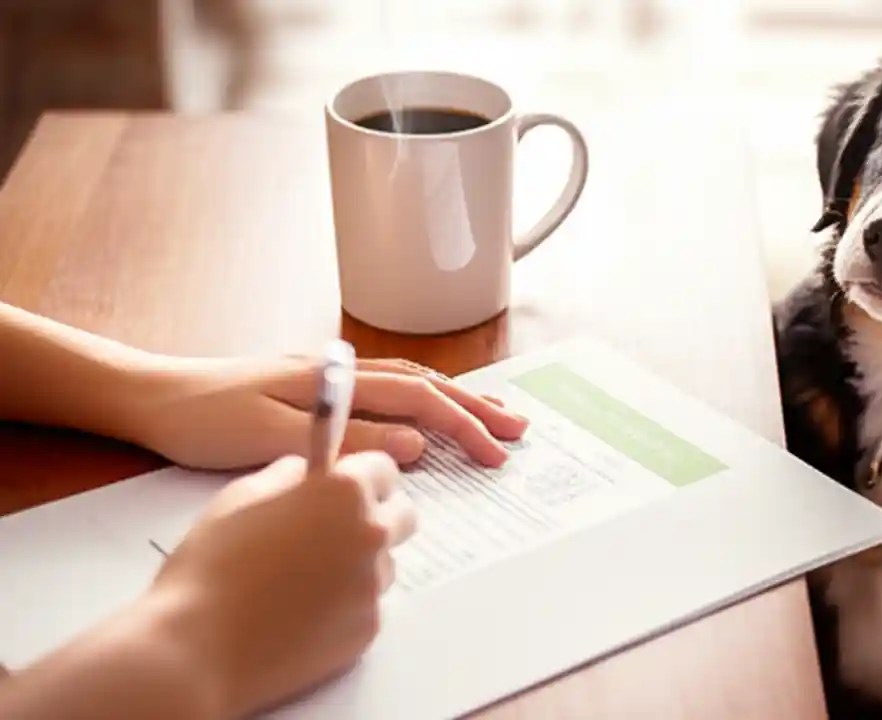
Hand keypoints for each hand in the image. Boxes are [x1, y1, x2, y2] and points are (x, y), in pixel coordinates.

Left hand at [131, 355, 527, 469]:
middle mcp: (342, 371)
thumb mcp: (273, 436)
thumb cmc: (202, 418)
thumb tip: (417, 443)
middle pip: (426, 384)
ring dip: (454, 400)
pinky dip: (421, 399)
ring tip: (490, 415)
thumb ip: (349, 439)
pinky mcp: (316, 389)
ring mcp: (330, 377)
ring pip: (410, 383)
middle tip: (518, 430)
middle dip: (475, 407)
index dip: (464, 426)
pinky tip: (426, 411)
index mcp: (338, 379)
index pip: (420, 399)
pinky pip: (386, 390)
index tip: (497, 453)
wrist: (148, 396)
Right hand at [148, 452, 415, 717]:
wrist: (197, 648)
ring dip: (359, 563)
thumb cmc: (211, 566)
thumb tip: (305, 471)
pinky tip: (301, 611)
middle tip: (332, 529)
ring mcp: (373, 585)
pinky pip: (366, 604)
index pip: (384, 469)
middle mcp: (371, 534)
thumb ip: (287, 476)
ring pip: (383, 563)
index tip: (344, 486)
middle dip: (374, 515)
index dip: (361, 475)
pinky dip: (345, 604)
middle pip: (400, 515)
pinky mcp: (368, 628)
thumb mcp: (241, 497)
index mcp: (345, 492)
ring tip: (302, 578)